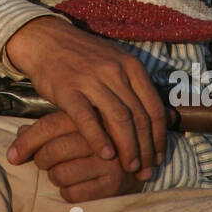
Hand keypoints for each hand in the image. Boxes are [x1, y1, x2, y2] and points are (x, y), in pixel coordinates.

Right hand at [4, 16, 166, 174]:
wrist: (46, 40)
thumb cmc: (84, 57)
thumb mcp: (116, 61)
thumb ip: (136, 86)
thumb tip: (165, 117)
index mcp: (131, 66)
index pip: (154, 108)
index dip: (159, 138)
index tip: (158, 158)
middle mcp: (115, 71)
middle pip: (139, 117)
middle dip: (145, 149)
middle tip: (145, 171)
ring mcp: (91, 79)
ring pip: (119, 119)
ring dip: (128, 148)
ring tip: (129, 167)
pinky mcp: (68, 89)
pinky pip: (87, 118)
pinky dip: (99, 139)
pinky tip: (106, 155)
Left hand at [8, 110, 147, 202]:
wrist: (140, 160)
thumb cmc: (99, 139)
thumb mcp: (76, 125)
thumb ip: (49, 127)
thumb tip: (20, 134)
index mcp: (93, 113)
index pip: (49, 126)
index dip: (26, 142)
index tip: (12, 156)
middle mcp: (104, 135)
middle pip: (53, 151)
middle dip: (41, 160)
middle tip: (43, 162)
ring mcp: (110, 161)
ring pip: (60, 174)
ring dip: (55, 177)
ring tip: (63, 171)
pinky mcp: (114, 185)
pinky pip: (73, 194)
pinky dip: (68, 192)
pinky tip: (77, 185)